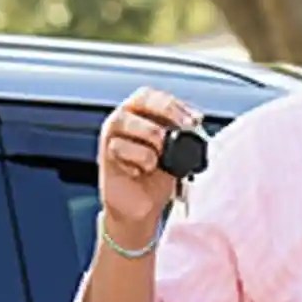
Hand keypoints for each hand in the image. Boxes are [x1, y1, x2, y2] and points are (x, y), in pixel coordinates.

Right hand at [98, 87, 200, 240]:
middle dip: (166, 113)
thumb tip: (196, 123)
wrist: (141, 206)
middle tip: (184, 130)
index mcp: (140, 113)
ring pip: (127, 122)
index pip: (152, 95)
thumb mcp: (176, 150)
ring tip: (158, 160)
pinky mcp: (105, 155)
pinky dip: (138, 161)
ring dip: (152, 142)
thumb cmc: (157, 176)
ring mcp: (112, 136)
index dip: (174, 104)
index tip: (195, 119)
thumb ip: (181, 133)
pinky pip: (120, 148)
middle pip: (140, 101)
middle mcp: (124, 119)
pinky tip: (140, 171)